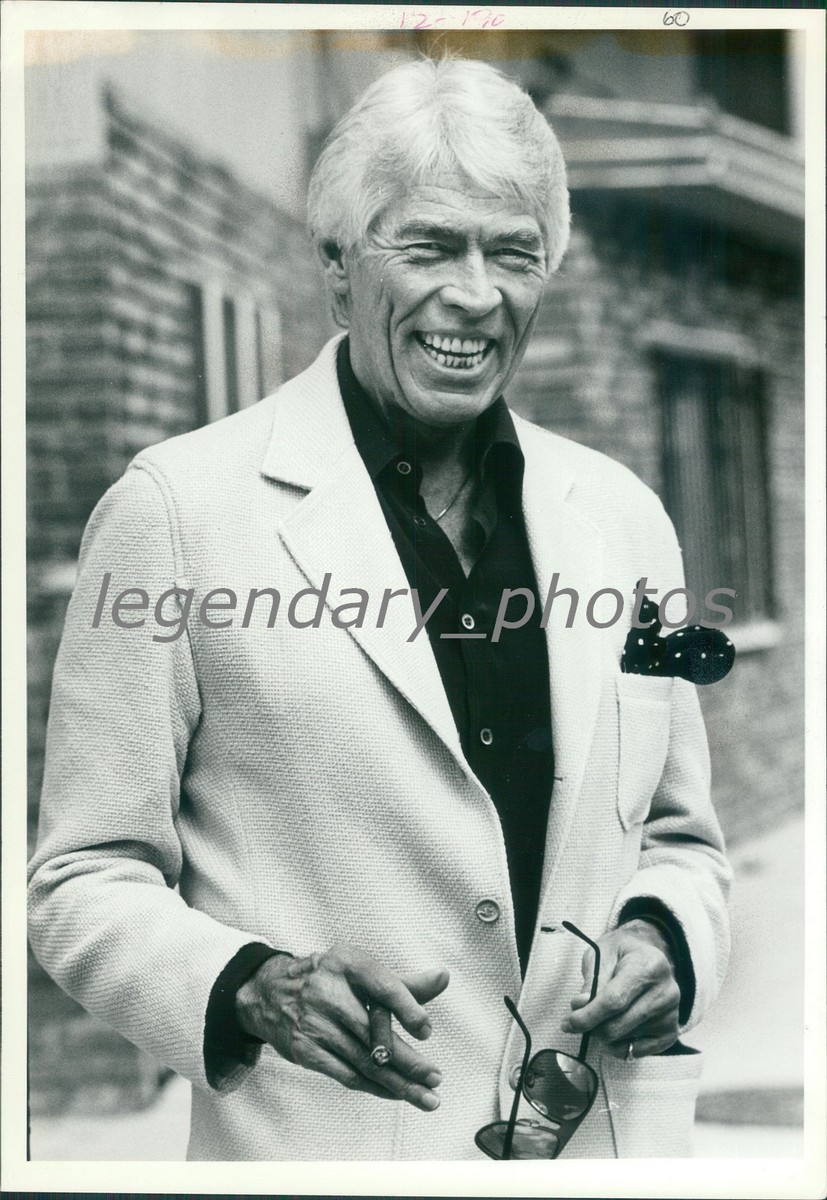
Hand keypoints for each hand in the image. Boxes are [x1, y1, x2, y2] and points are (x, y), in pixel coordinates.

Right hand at [235, 942, 449, 1109]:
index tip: (427, 1031)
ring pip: (363, 1060)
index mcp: (348, 964)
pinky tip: (396, 1093)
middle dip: (408, 1060)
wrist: (271, 992)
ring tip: (426, 1095)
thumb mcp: (360, 970)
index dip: (407, 1008)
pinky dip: (375, 1087)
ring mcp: (314, 1023)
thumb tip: (443, 977)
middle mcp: (328, 992)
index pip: (382, 986)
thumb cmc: (329, 979)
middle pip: (374, 1033)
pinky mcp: (305, 1051)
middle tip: (435, 1077)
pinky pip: (346, 1075)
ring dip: (398, 1082)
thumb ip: (402, 983)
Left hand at [560, 920, 680, 1057]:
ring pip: (625, 1040)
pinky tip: (615, 1030)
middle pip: (619, 1025)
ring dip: (603, 1036)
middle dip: (592, 1028)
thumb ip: (591, 981)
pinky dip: (620, 1047)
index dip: (588, 1015)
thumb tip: (580, 1007)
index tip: (569, 1022)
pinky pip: (638, 1052)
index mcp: (649, 966)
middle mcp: (666, 992)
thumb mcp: (601, 955)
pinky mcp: (671, 1031)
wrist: (646, 956)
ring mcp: (672, 1014)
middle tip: (577, 1021)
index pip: (615, 1000)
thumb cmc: (620, 954)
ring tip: (598, 1019)